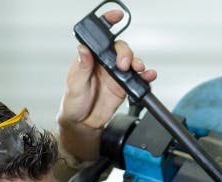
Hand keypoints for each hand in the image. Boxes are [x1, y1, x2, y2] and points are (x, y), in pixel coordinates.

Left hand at [57, 10, 156, 162]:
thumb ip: (82, 67)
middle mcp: (104, 64)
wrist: (83, 124)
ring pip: (131, 61)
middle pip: (120, 49)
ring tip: (138, 69)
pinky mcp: (123, 86)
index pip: (100, 38)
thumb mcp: (74, 85)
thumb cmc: (73, 104)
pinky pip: (137, 78)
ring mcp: (115, 74)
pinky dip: (145, 76)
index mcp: (90, 59)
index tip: (116, 17)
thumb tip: (83, 49)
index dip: (108, 23)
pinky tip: (148, 75)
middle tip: (123, 64)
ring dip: (137, 62)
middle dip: (125, 53)